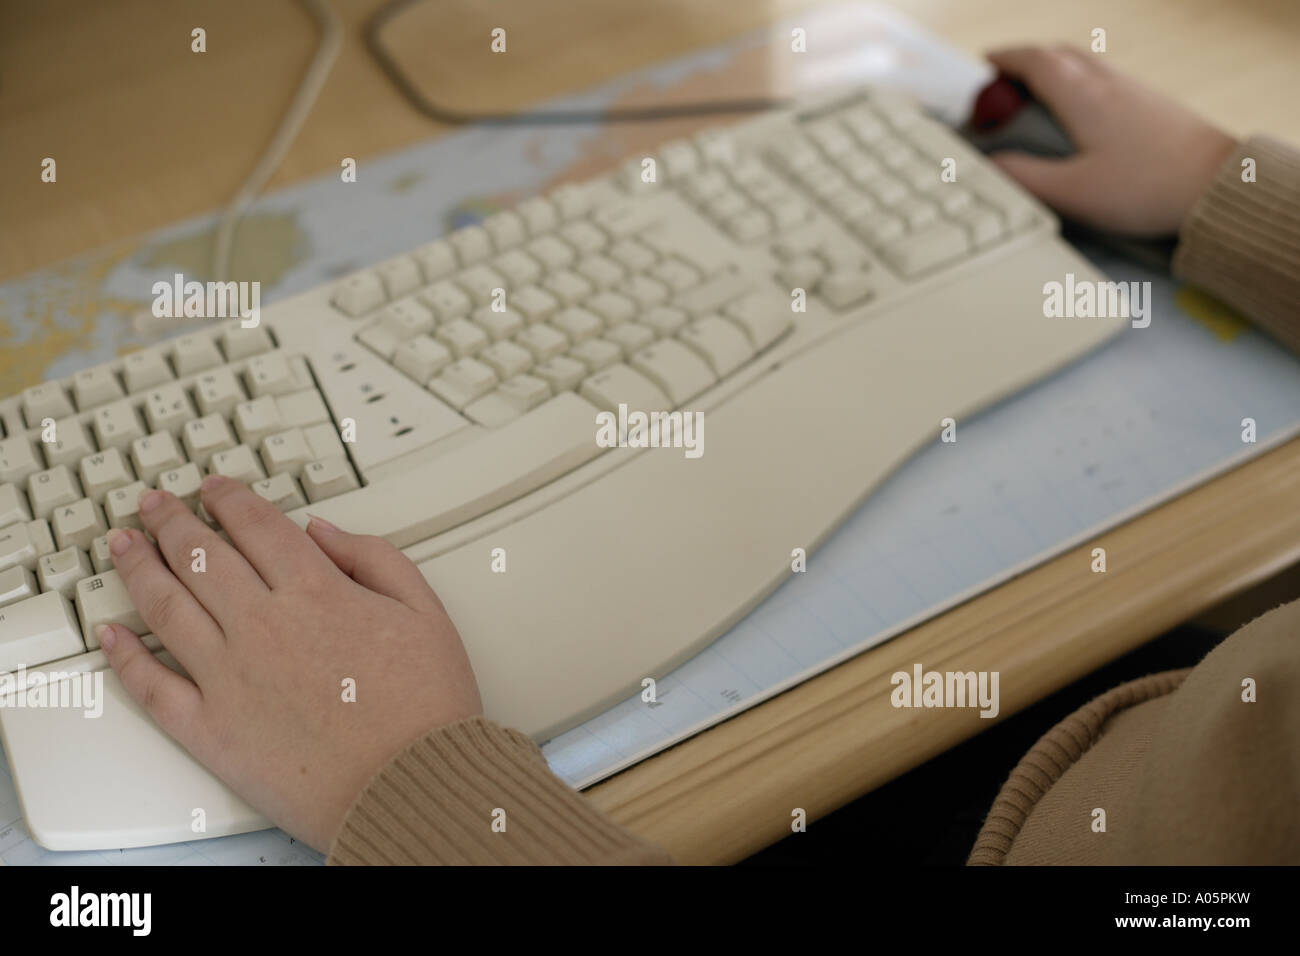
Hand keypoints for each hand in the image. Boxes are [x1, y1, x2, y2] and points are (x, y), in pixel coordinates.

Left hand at [95, 476, 482, 852]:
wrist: (410, 788)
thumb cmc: (426, 710)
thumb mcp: (425, 612)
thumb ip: (374, 558)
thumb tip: (322, 530)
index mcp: (318, 592)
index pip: (257, 526)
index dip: (229, 499)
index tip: (213, 488)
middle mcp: (264, 626)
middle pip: (202, 556)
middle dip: (172, 522)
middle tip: (153, 504)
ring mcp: (229, 677)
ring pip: (166, 606)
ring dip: (139, 568)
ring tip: (123, 545)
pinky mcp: (211, 730)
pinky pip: (152, 686)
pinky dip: (125, 656)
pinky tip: (111, 634)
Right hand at [985, 46, 1235, 235]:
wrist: (1217, 185)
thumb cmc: (1147, 188)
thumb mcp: (1072, 192)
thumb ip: (1024, 178)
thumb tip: (991, 167)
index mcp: (1084, 98)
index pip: (1035, 61)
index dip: (1005, 60)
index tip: (985, 65)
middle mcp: (1109, 85)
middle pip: (1061, 55)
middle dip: (1027, 63)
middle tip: (1005, 86)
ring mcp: (1135, 92)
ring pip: (1086, 67)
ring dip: (1056, 74)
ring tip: (1038, 105)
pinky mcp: (1154, 107)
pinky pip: (1108, 84)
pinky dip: (1082, 89)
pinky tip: (1082, 122)